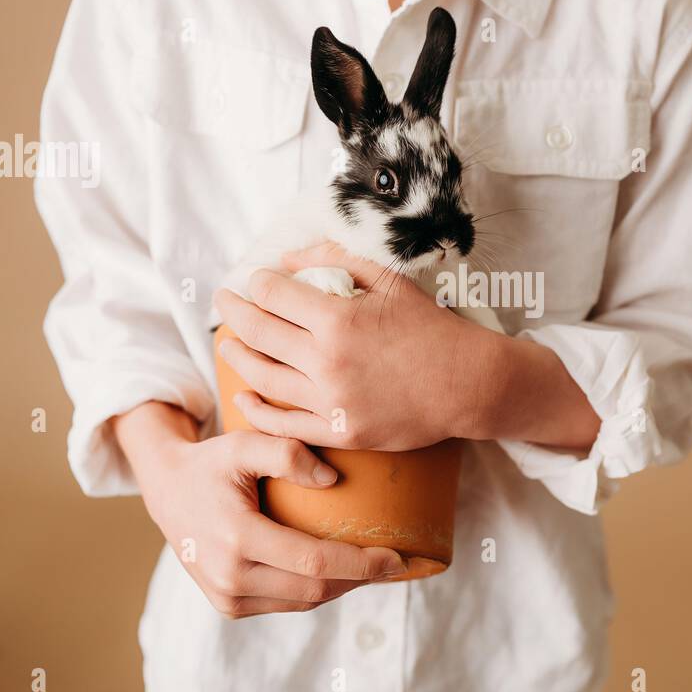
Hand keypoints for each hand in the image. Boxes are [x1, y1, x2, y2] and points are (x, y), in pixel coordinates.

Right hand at [117, 403, 407, 616]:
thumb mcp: (243, 443)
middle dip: (361, 578)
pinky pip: (286, 603)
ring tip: (374, 565)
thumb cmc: (211, 463)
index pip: (314, 561)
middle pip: (315, 588)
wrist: (166, 490)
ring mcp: (227, 597)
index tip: (399, 557)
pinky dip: (317, 589)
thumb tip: (332, 479)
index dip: (361, 564)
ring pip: (303, 602)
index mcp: (235, 539)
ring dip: (343, 587)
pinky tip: (341, 571)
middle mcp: (229, 577)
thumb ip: (286, 451)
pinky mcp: (229, 606)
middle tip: (397, 561)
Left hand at [213, 242, 491, 450]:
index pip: (274, 295)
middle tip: (224, 300)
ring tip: (227, 344)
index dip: (258, 282)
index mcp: (339, 319)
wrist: (467, 383)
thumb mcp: (389, 281)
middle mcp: (328, 361)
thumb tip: (288, 259)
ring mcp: (332, 402)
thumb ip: (337, 260)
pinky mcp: (340, 432)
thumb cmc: (431, 328)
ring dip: (237, 357)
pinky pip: (284, 425)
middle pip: (259, 333)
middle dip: (234, 312)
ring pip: (263, 378)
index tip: (256, 280)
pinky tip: (243, 397)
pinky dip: (256, 411)